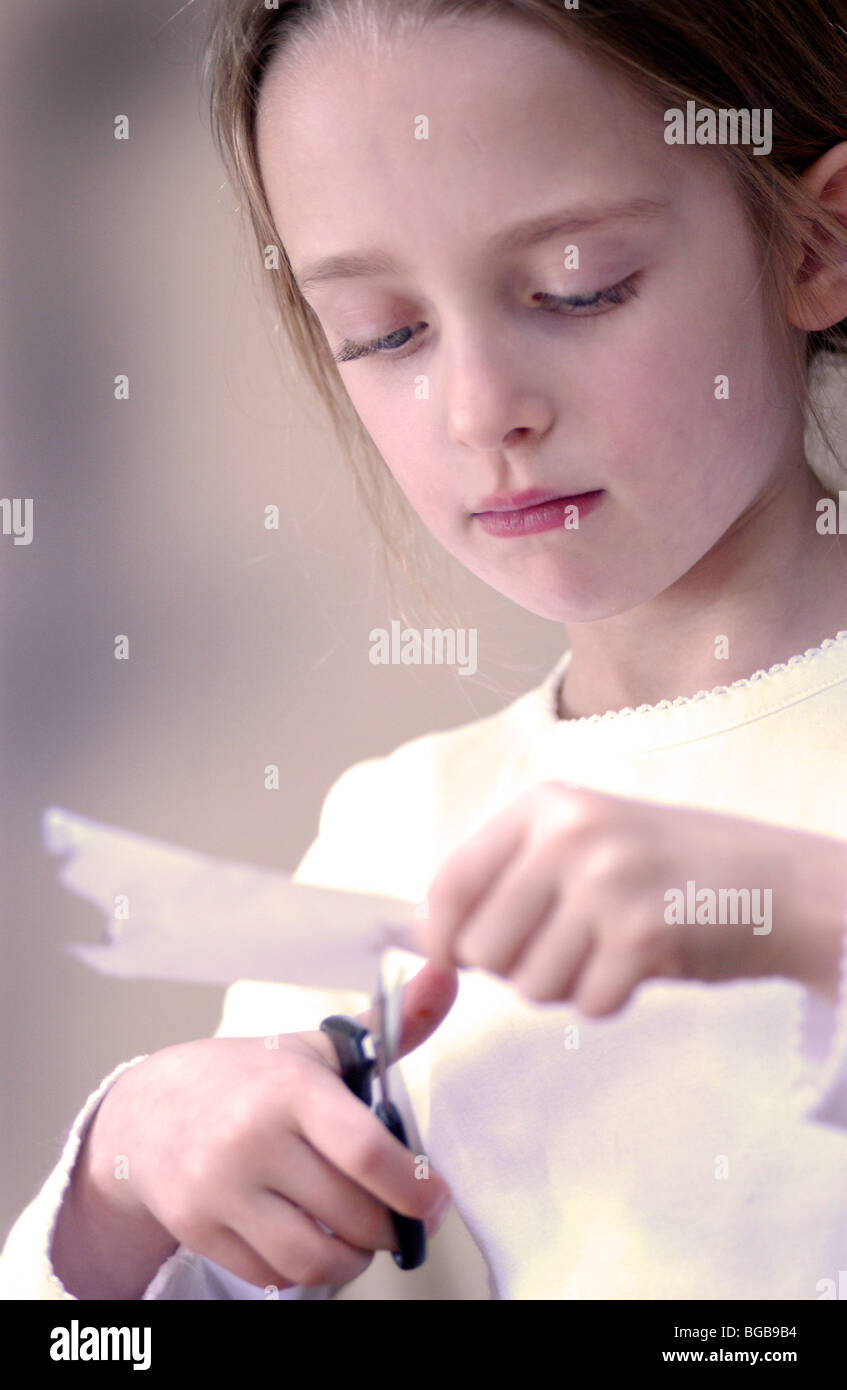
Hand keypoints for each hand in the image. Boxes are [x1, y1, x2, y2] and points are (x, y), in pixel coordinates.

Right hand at [65, 961, 457, 1295]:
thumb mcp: (318, 1048)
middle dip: (390, 1226)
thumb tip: (446, 973)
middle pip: (351, 1213)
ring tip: (361, 1239)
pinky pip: (273, 1275)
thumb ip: (393, 1025)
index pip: (366, 1152)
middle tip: (400, 1218)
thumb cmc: (251, 1079)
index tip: (437, 1202)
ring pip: (314, 1258)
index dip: (415, 1189)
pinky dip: (305, 1272)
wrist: (149, 1111)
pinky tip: (313, 1241)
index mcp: (291, 1088)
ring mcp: (220, 1188)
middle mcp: (251, 1138)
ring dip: (353, 1260)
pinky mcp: (197, 1229)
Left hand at [413, 782, 846, 1016]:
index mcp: (545, 807)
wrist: (775, 881)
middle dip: (514, 968)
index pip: (450, 882)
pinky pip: (586, 1004)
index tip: (446, 961)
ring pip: (530, 985)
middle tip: (566, 949)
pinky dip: (609, 1000)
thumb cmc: (667, 869)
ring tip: (609, 949)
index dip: (438, 936)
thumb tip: (431, 940)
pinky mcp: (643, 935)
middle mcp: (569, 836)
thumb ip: (511, 876)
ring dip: (566, 986)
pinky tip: (641, 965)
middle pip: (482, 948)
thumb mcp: (585, 839)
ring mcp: (607, 883)